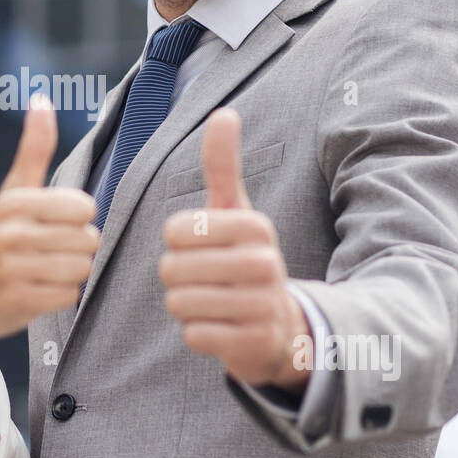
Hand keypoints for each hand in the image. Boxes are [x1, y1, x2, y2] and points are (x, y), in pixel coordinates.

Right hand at [0, 96, 99, 371]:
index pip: (85, 207)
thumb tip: (42, 97)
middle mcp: (9, 234)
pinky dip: (60, 295)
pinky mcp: (20, 303)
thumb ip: (34, 148)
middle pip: (88, 239)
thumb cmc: (2, 236)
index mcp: (13, 201)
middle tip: (48, 250)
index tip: (53, 223)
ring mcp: (13, 270)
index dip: (78, 218)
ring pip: (82, 268)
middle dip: (77, 247)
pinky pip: (70, 295)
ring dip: (71, 272)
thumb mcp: (15, 191)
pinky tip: (38, 291)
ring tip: (43, 270)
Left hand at [158, 109, 309, 391]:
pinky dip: (199, 334)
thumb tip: (223, 113)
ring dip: (187, 307)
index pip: (175, 230)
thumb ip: (222, 165)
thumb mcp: (236, 212)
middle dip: (178, 278)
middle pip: (172, 268)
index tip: (203, 248)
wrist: (284, 327)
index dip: (177, 243)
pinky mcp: (254, 345)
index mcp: (256, 226)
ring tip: (214, 303)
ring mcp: (262, 306)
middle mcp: (265, 264)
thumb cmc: (246, 260)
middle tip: (207, 281)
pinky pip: (194, 335)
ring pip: (180, 303)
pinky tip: (222, 328)